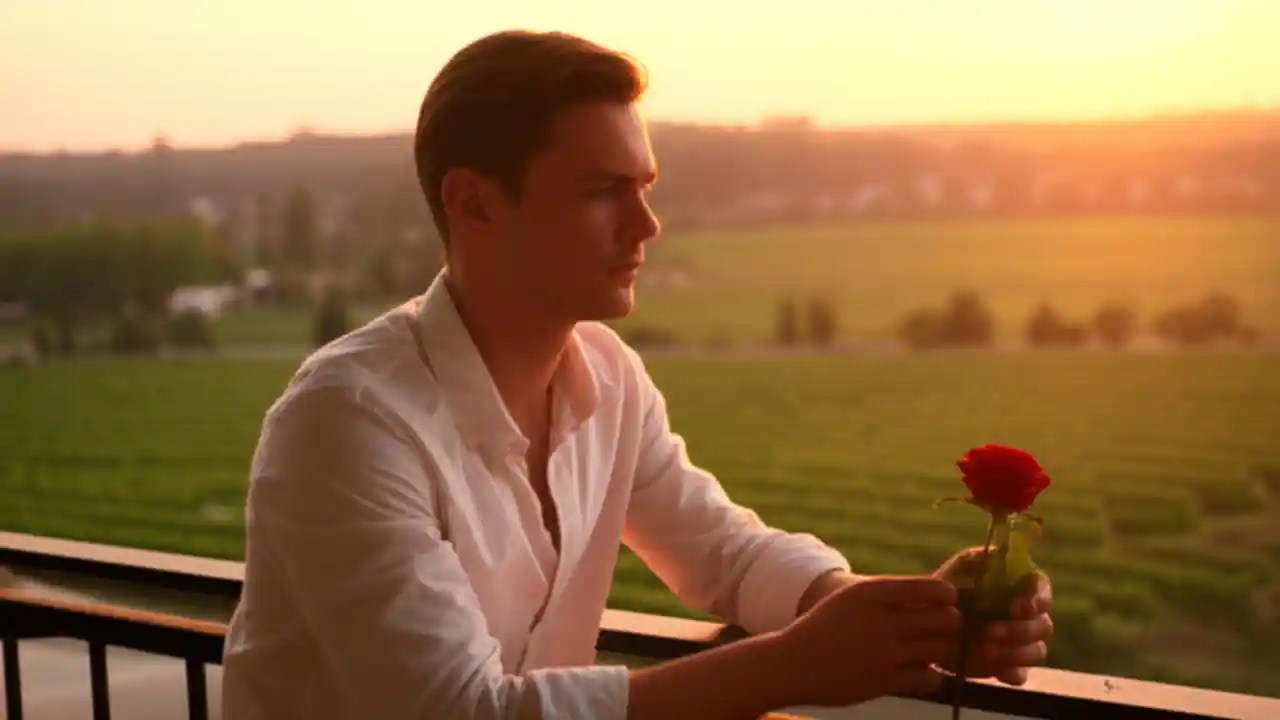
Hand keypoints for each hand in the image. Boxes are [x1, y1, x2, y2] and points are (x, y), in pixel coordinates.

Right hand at [773, 575, 960, 706]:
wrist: (792, 664)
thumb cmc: (827, 627)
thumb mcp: (852, 599)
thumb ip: (890, 596)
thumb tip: (940, 596)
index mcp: (872, 593)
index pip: (931, 588)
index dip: (948, 595)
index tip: (948, 601)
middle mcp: (880, 620)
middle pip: (945, 619)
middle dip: (953, 624)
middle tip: (949, 628)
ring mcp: (883, 652)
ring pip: (942, 650)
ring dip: (946, 650)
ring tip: (939, 650)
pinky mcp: (884, 681)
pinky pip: (929, 677)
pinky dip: (931, 675)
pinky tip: (921, 671)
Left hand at [934, 548, 1053, 685]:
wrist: (928, 618)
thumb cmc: (951, 585)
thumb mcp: (964, 566)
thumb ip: (984, 559)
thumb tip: (1003, 552)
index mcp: (1024, 587)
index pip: (1042, 591)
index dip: (1037, 599)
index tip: (1018, 605)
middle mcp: (1031, 616)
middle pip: (1043, 626)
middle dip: (1018, 630)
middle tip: (989, 631)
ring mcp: (1023, 644)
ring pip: (1036, 653)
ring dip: (1012, 652)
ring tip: (983, 648)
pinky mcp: (1010, 667)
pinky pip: (1020, 675)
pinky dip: (1007, 672)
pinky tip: (991, 667)